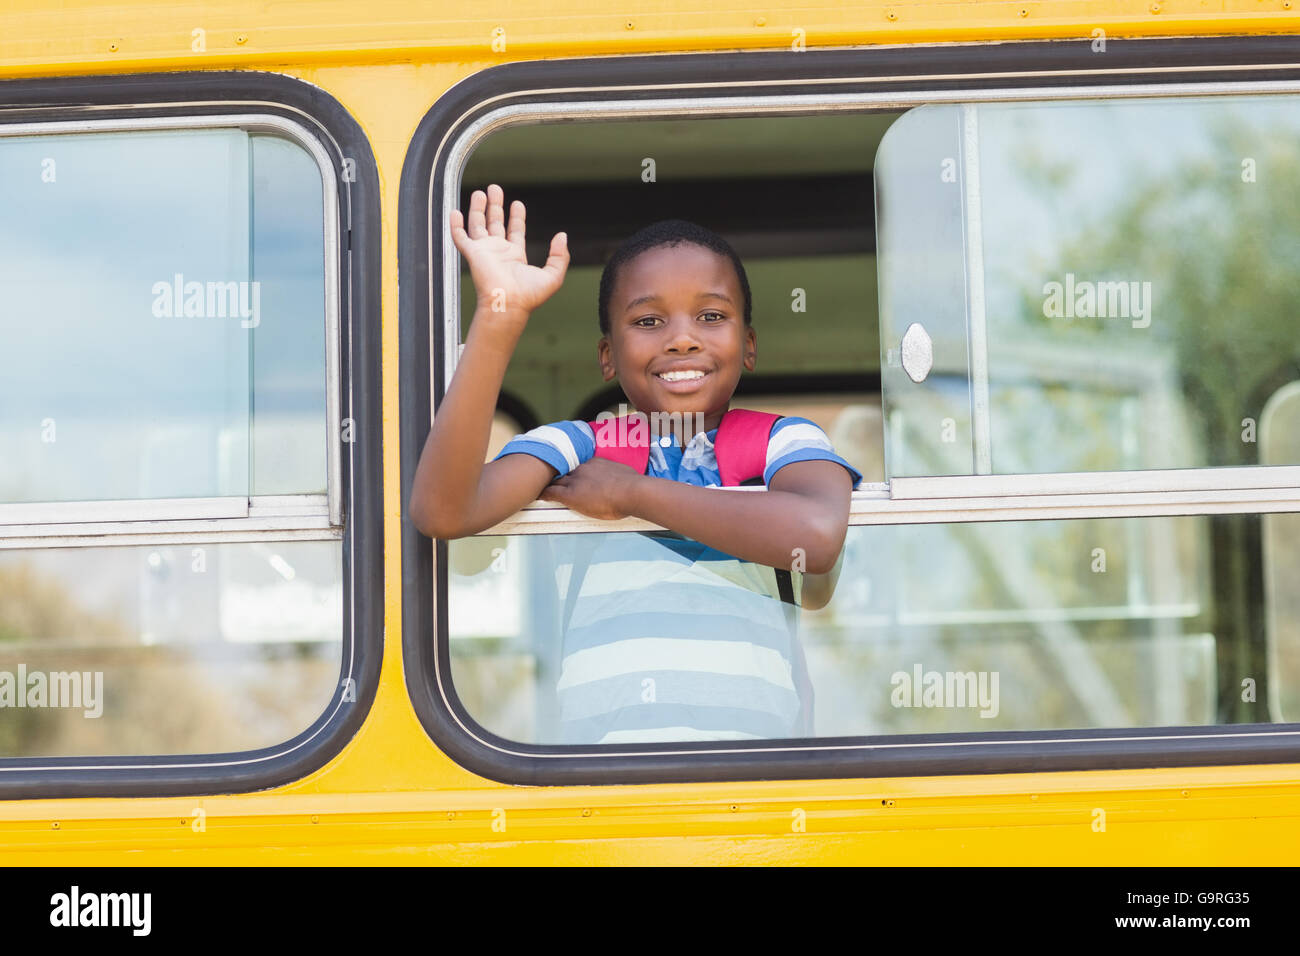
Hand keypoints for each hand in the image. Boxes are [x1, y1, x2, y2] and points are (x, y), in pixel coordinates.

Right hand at [450, 184, 569, 321]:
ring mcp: (485, 252)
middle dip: (496, 206)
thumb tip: (562, 237)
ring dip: (479, 209)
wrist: (508, 303)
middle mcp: (499, 252)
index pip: (515, 231)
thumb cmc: (528, 296)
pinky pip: (460, 236)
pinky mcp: (473, 253)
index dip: (516, 217)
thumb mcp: (553, 276)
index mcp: (516, 256)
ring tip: (481, 192)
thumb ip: (560, 256)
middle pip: (495, 223)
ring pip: (479, 225)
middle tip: (495, 189)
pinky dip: (456, 225)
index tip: (517, 204)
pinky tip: (455, 212)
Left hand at [538, 457, 644, 520]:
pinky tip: (538, 496)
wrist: (632, 491)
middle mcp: (582, 469)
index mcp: (595, 463)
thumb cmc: (633, 486)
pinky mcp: (571, 495)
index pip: (578, 467)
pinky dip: (544, 494)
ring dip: (548, 483)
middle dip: (556, 474)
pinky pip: (552, 493)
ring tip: (538, 485)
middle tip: (546, 477)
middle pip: (564, 471)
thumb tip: (625, 480)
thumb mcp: (625, 474)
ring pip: (556, 481)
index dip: (572, 472)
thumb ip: (619, 476)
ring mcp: (576, 481)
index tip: (570, 476)